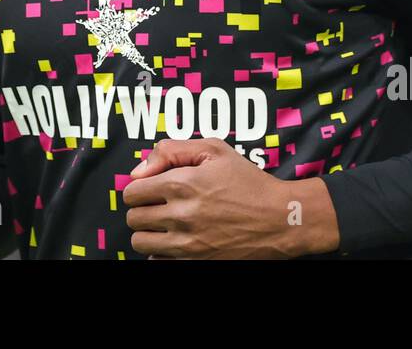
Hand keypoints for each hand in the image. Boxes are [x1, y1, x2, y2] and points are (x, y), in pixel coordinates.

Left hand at [122, 138, 340, 258]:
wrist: (280, 219)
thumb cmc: (248, 181)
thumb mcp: (214, 150)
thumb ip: (170, 150)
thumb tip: (139, 171)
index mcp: (181, 183)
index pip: (132, 192)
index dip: (139, 188)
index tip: (151, 188)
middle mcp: (181, 215)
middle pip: (133, 218)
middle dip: (141, 210)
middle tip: (158, 206)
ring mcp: (188, 243)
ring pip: (141, 243)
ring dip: (148, 233)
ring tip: (164, 225)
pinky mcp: (196, 262)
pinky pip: (158, 263)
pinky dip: (161, 254)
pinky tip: (177, 241)